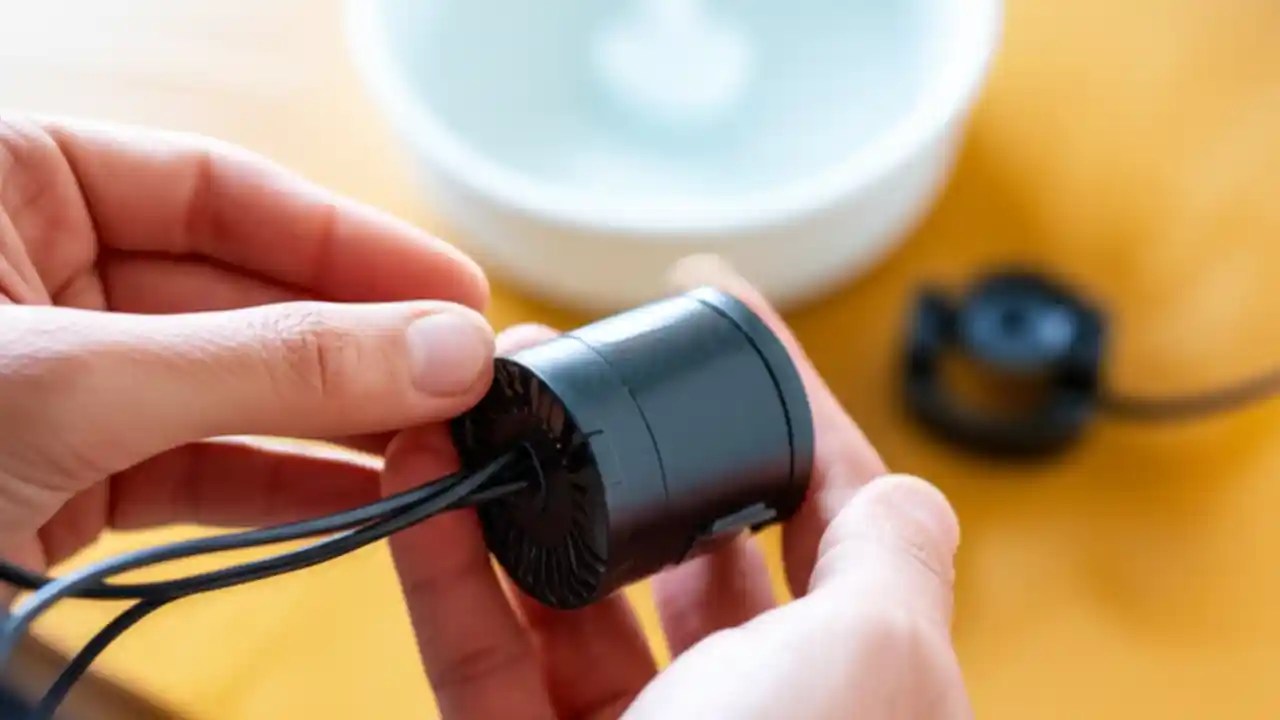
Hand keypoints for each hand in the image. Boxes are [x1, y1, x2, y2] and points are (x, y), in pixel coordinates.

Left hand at [0, 115, 493, 602]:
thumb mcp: (69, 386)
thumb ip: (267, 365)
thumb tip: (436, 347)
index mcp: (10, 184)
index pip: (223, 189)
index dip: (352, 242)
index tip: (454, 290)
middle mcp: (38, 271)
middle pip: (246, 292)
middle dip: (357, 344)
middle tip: (465, 379)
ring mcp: (62, 378)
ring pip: (234, 385)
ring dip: (337, 421)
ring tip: (436, 440)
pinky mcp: (67, 473)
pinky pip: (201, 465)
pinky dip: (284, 486)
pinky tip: (365, 495)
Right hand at [382, 256, 969, 718]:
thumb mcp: (882, 659)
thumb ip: (892, 558)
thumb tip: (900, 487)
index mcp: (840, 669)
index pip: (812, 502)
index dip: (771, 395)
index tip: (722, 299)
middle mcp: (740, 701)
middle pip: (673, 536)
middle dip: (623, 433)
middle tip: (567, 349)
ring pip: (563, 589)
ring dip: (518, 484)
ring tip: (481, 391)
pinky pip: (475, 654)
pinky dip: (442, 568)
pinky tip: (421, 477)